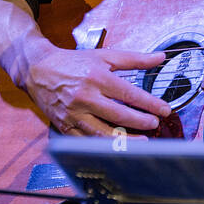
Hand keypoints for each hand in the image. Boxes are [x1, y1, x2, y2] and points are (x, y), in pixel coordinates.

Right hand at [4, 38, 171, 136]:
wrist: (38, 69)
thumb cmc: (74, 62)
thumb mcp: (105, 56)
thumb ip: (135, 59)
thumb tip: (161, 57)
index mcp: (97, 78)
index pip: (130, 95)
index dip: (150, 104)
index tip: (165, 110)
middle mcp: (85, 97)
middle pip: (119, 116)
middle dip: (141, 122)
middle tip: (155, 125)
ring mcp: (73, 114)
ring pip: (102, 133)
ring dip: (125, 140)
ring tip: (142, 141)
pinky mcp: (64, 126)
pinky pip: (86, 141)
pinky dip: (103, 146)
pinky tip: (117, 146)